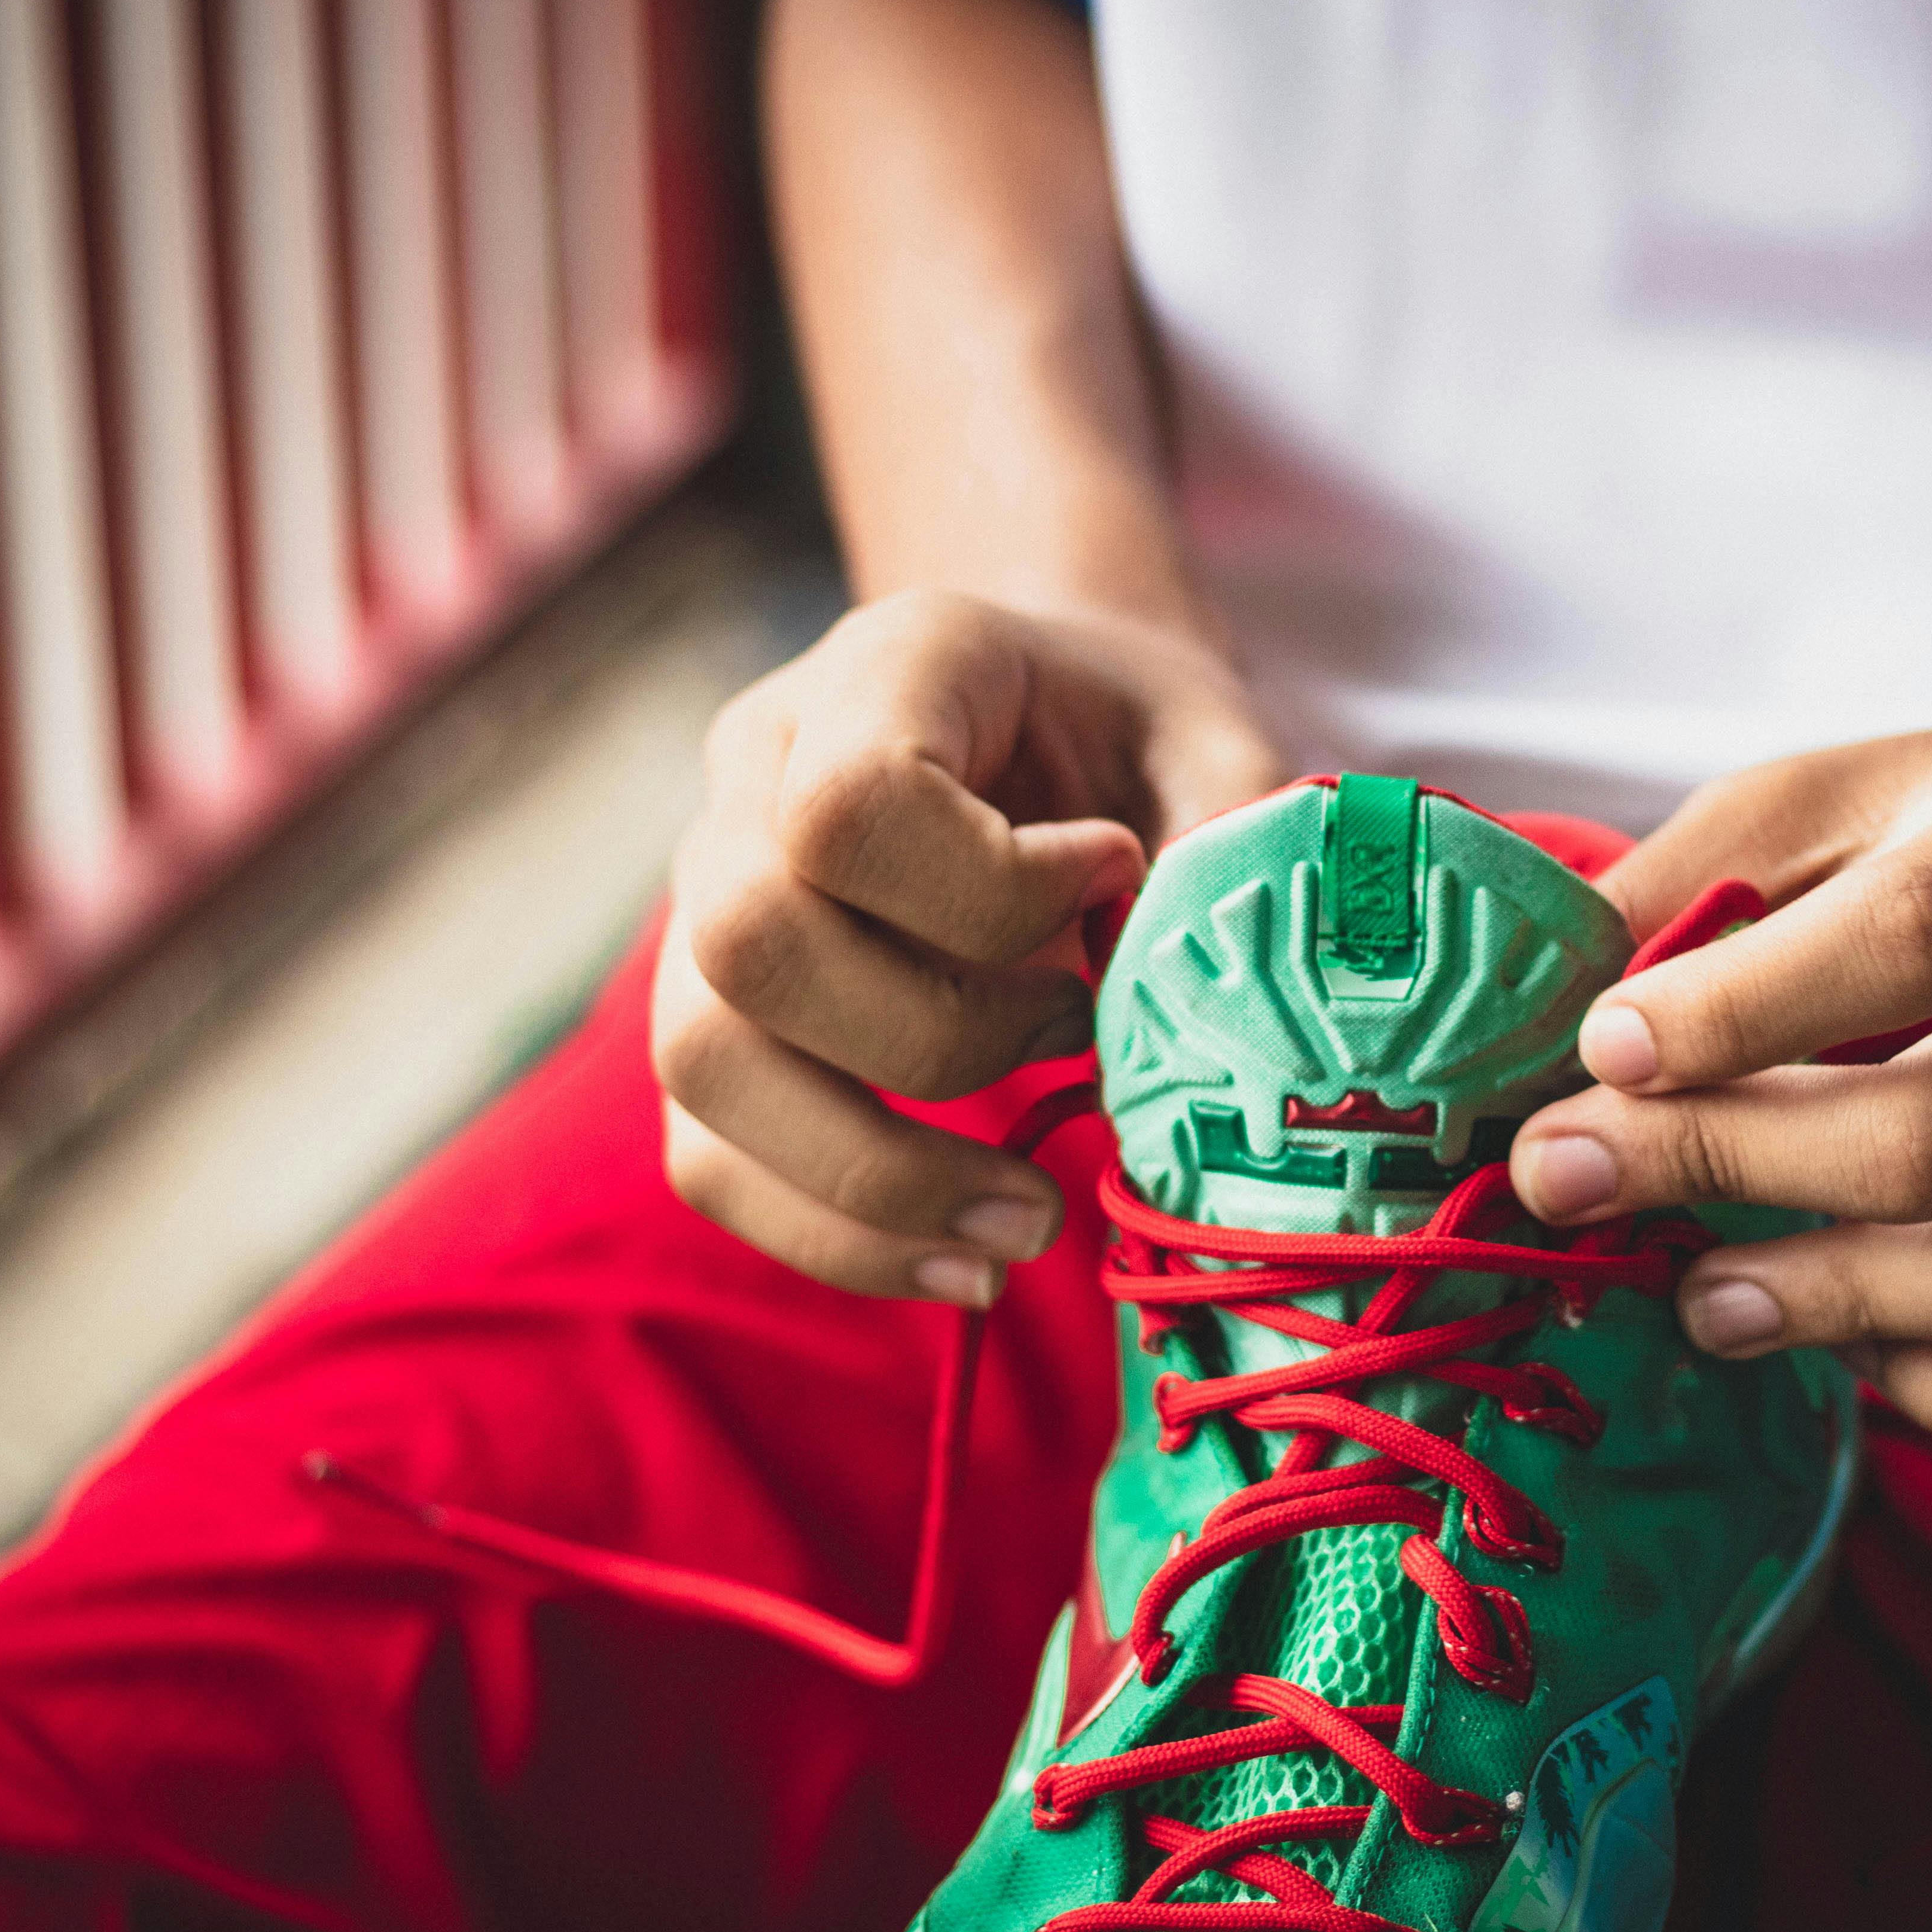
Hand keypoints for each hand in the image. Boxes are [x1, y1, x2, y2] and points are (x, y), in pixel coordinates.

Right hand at [656, 588, 1279, 1300]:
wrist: (1060, 711)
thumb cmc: (1136, 734)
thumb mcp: (1215, 746)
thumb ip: (1228, 855)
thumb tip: (1212, 1035)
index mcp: (883, 669)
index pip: (848, 804)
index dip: (991, 890)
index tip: (1112, 885)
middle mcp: (756, 772)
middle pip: (751, 944)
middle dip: (935, 1043)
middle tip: (1076, 1045)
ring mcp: (707, 897)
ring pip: (703, 1065)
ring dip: (873, 1177)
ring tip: (1030, 1221)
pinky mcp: (715, 1017)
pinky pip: (709, 1156)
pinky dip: (836, 1236)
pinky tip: (963, 1262)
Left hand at [1509, 726, 1931, 1446]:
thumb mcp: (1846, 795)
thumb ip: (1692, 883)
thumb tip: (1534, 1021)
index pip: (1911, 935)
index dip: (1732, 1014)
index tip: (1597, 1055)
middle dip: (1728, 1173)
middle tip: (1580, 1186)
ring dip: (1832, 1309)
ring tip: (1703, 1297)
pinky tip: (1859, 1346)